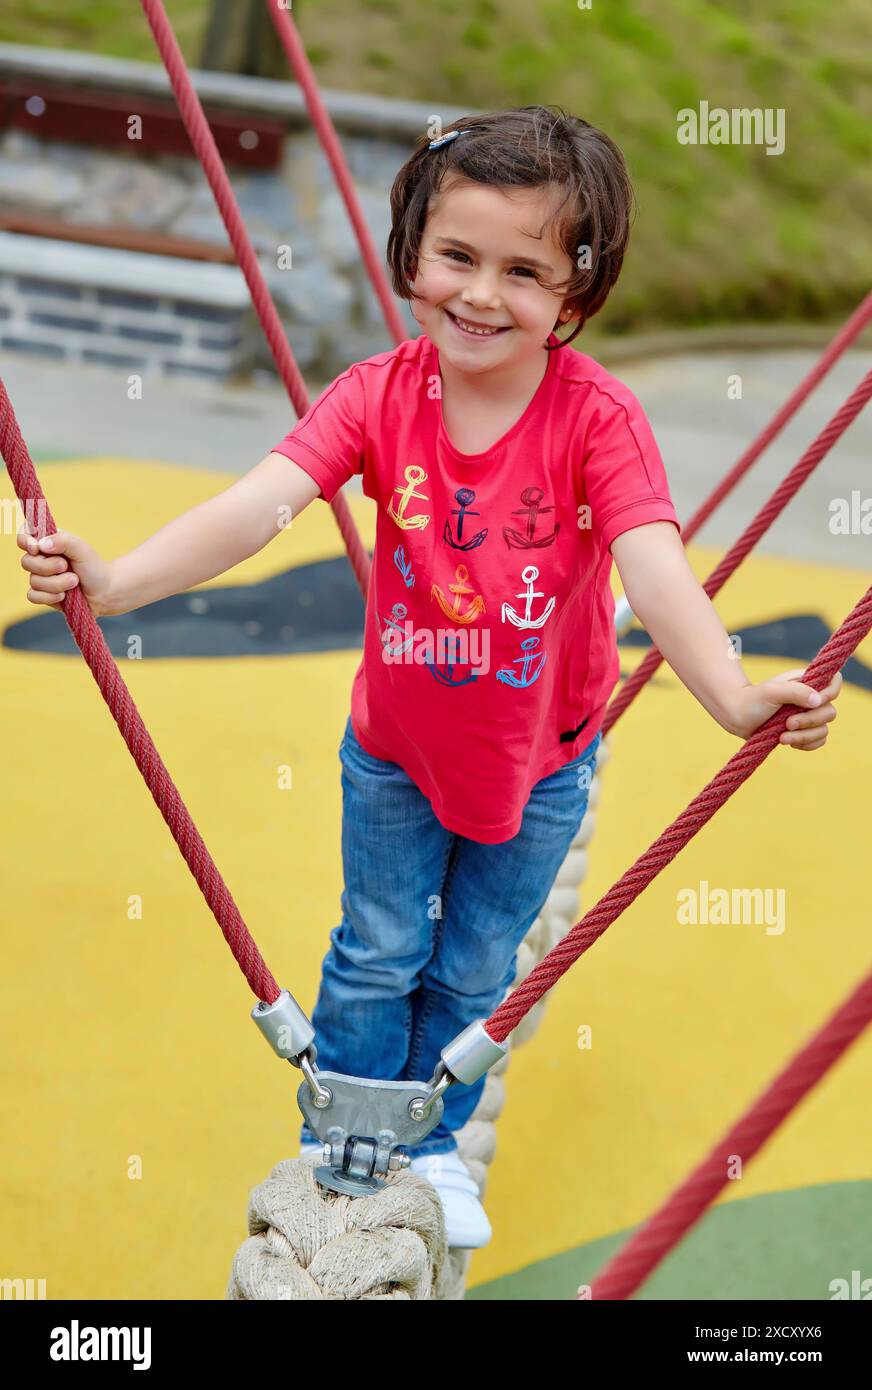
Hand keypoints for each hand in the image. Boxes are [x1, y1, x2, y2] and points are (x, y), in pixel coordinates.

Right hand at [18, 523, 114, 616]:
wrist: (104, 592)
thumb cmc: (93, 567)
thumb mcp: (81, 549)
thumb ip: (63, 541)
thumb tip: (40, 545)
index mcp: (48, 543)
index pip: (25, 535)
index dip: (25, 540)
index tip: (36, 547)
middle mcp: (41, 559)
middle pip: (26, 561)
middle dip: (48, 567)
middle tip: (66, 567)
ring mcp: (40, 578)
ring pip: (33, 581)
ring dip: (56, 583)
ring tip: (74, 582)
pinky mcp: (42, 595)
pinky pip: (33, 596)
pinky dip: (49, 596)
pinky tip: (64, 596)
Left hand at [727, 668, 841, 749]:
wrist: (736, 716)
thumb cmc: (751, 699)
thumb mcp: (771, 692)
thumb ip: (795, 692)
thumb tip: (818, 700)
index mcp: (807, 682)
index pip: (834, 681)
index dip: (830, 693)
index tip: (812, 702)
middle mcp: (810, 698)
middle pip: (830, 712)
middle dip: (810, 721)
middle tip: (787, 723)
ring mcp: (807, 716)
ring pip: (823, 730)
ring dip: (804, 736)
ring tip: (782, 737)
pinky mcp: (802, 732)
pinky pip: (818, 741)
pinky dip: (805, 744)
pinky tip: (787, 741)